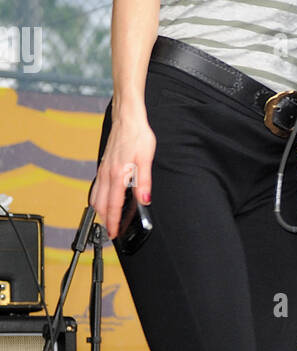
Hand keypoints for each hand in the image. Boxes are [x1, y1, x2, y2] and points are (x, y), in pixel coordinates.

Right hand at [90, 113, 156, 238]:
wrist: (127, 117)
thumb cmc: (137, 135)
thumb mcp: (146, 159)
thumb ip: (144, 182)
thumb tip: (144, 199)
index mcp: (117, 175)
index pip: (113, 205)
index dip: (113, 222)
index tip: (114, 233)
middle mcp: (107, 174)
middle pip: (100, 204)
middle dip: (105, 220)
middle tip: (111, 232)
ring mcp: (103, 169)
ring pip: (96, 196)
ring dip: (100, 210)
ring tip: (107, 220)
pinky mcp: (103, 165)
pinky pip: (97, 187)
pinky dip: (98, 198)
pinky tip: (105, 200)